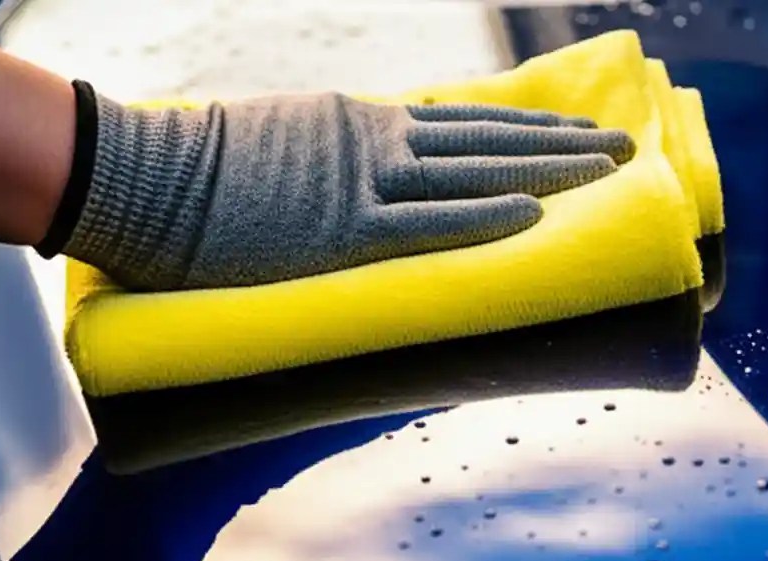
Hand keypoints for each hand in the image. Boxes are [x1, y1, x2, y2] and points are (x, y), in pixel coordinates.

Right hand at [57, 89, 634, 290]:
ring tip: (608, 172)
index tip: (573, 130)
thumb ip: (340, 153)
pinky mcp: (341, 230)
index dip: (527, 128)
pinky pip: (426, 222)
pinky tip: (534, 212)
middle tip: (623, 147)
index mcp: (365, 123)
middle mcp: (378, 144)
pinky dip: (482, 214)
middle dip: (562, 145)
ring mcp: (363, 185)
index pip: (467, 124)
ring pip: (475, 172)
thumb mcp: (288, 138)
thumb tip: (374, 167)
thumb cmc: (204, 165)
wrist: (143, 174)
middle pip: (489, 141)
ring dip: (546, 171)